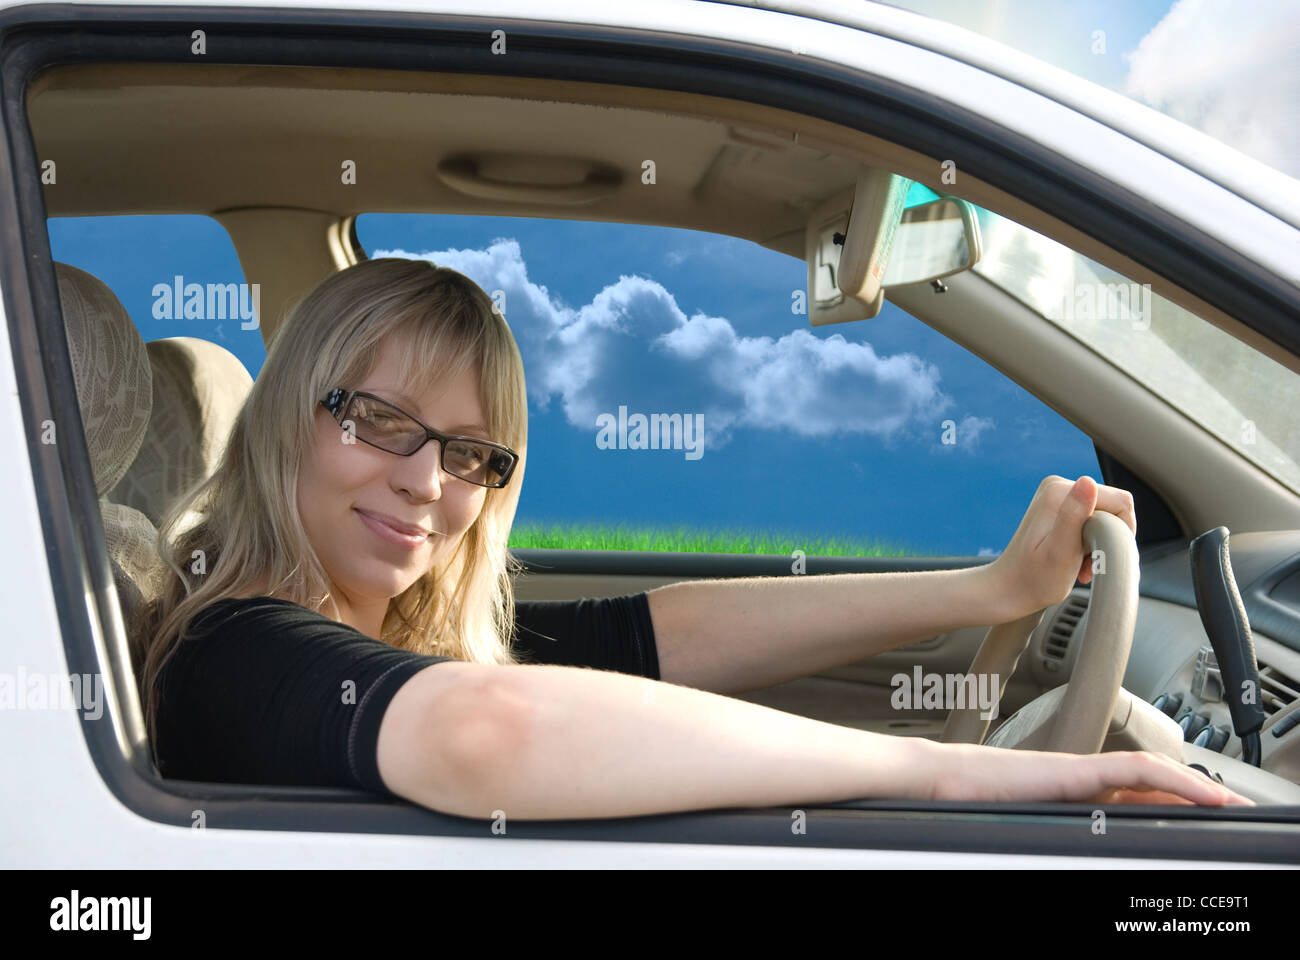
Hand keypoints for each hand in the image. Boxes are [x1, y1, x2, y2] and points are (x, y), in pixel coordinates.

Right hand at [927, 743, 1253, 805]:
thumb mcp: (1016, 826)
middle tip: (1230, 814)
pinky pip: (1135, 769)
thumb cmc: (959, 808)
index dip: (1171, 802)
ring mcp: (1076, 770)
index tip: (1200, 818)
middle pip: (1148, 784)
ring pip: (1151, 774)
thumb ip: (1045, 828)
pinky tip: (1201, 796)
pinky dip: (1174, 779)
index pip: (1131, 794)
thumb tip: (1054, 846)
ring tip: (1229, 806)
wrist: (929, 781)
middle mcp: (1075, 778)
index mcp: (1064, 793)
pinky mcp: (1072, 769)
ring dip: (1197, 789)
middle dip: (1194, 799)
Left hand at [988, 475, 1136, 619]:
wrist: (1009, 589)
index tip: (1100, 556)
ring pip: (1106, 518)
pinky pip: (1093, 522)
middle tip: (1087, 564)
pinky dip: (1092, 544)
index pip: (1121, 503)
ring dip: (1101, 545)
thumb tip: (1087, 482)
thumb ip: (1074, 516)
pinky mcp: (1060, 508)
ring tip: (1081, 566)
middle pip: (1114, 509)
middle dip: (1109, 540)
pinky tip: (1078, 562)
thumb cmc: (1035, 579)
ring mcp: (1058, 496)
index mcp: (1059, 491)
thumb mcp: (1060, 552)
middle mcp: (1057, 486)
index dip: (1121, 534)